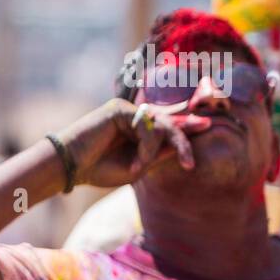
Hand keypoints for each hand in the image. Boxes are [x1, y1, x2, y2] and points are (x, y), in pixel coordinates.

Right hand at [56, 98, 211, 189]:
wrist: (71, 167)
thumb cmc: (100, 169)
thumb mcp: (139, 166)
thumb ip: (160, 154)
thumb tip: (184, 144)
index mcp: (140, 131)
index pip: (168, 126)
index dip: (187, 125)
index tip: (208, 125)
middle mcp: (135, 118)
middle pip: (170, 124)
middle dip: (183, 139)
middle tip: (191, 157)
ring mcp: (128, 111)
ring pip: (160, 127)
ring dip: (154, 151)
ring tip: (139, 168)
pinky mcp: (120, 109)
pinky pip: (147, 127)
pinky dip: (146, 147)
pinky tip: (136, 162)